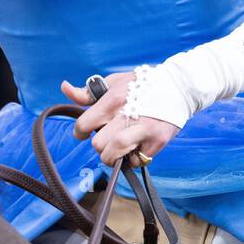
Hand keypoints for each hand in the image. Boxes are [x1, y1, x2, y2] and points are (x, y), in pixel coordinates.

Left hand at [60, 74, 179, 167]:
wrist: (179, 87)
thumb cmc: (142, 84)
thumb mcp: (114, 81)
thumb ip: (88, 92)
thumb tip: (64, 87)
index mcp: (113, 99)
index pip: (83, 126)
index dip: (80, 132)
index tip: (84, 133)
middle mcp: (127, 115)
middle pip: (97, 144)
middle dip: (99, 144)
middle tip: (106, 138)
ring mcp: (143, 130)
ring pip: (114, 155)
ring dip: (112, 155)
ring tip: (116, 148)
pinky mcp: (157, 141)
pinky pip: (136, 161)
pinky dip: (133, 158)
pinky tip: (136, 146)